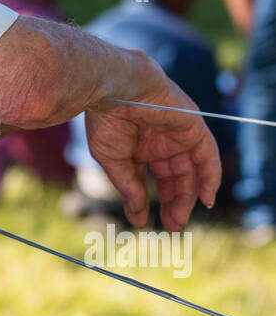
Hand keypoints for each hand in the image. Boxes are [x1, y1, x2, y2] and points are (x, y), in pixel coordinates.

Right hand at [85, 70, 220, 230]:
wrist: (113, 89)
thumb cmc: (106, 120)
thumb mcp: (114, 161)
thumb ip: (130, 188)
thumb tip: (138, 218)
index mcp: (140, 146)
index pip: (152, 177)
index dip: (150, 200)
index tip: (145, 223)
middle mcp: (160, 140)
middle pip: (174, 176)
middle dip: (173, 202)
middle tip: (172, 226)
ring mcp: (178, 133)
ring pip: (190, 169)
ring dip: (189, 195)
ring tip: (180, 219)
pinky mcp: (192, 125)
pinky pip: (207, 154)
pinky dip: (210, 176)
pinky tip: (206, 197)